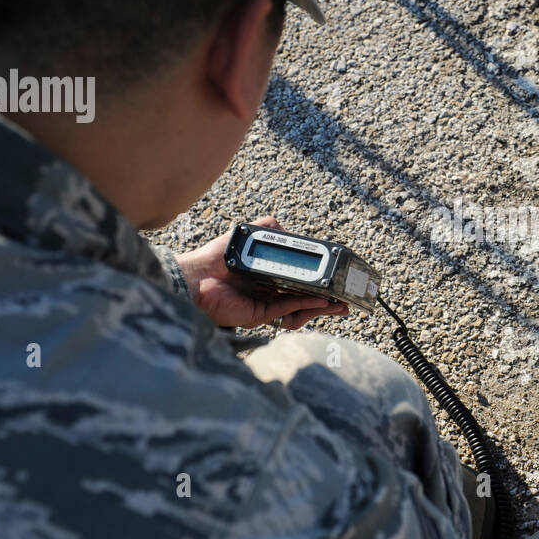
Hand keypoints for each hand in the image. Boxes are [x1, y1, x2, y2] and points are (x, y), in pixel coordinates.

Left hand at [175, 215, 349, 329]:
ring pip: (299, 307)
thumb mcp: (246, 236)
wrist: (194, 277)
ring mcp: (266, 304)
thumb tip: (284, 225)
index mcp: (268, 276)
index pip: (298, 281)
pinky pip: (287, 310)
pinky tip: (320, 300)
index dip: (317, 281)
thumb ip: (265, 227)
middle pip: (304, 298)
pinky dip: (305, 305)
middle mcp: (269, 292)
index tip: (334, 279)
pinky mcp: (259, 314)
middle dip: (326, 300)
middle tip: (345, 298)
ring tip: (339, 303)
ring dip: (321, 306)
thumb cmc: (215, 258)